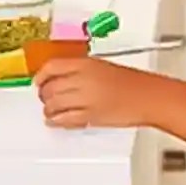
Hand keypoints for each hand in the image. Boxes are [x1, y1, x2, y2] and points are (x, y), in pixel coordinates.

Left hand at [34, 57, 165, 128]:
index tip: (37, 80)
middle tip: (43, 97)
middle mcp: (83, 79)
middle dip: (43, 94)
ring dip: (48, 108)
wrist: (148, 96)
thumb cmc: (131, 82)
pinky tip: (54, 120)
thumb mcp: (102, 66)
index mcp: (85, 64)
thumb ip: (80, 70)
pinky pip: (65, 119)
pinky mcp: (90, 116)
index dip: (41, 75)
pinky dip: (55, 121)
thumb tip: (61, 77)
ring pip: (54, 104)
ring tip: (50, 110)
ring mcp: (85, 98)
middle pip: (50, 87)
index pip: (52, 67)